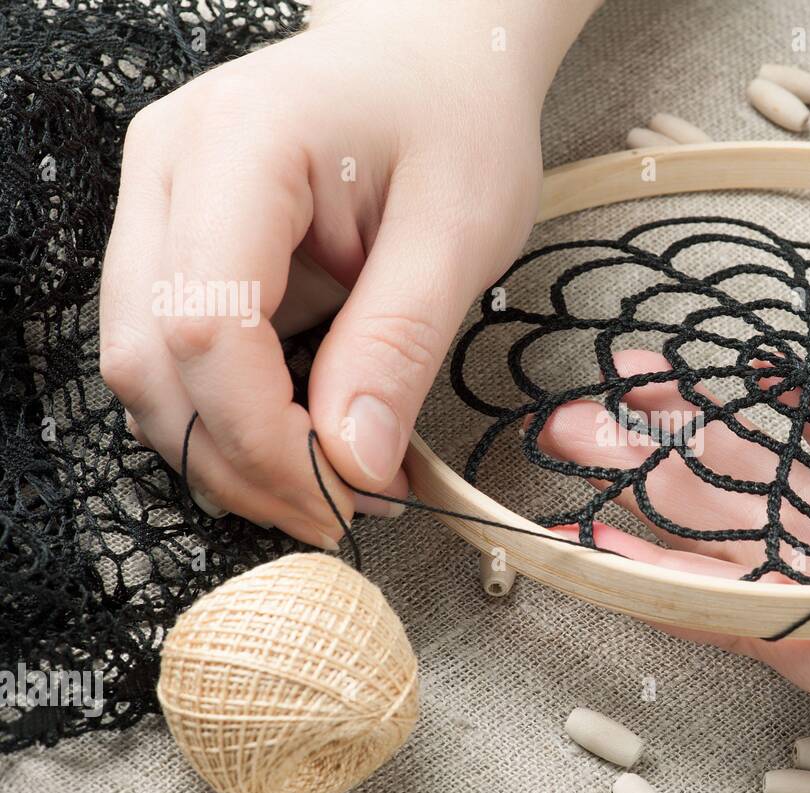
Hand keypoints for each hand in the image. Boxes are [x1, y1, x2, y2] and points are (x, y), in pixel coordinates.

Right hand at [99, 0, 597, 544]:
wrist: (432, 59)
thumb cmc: (455, 122)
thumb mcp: (458, 233)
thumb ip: (398, 347)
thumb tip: (354, 465)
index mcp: (238, 145)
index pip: (205, 325)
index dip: (264, 436)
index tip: (345, 493)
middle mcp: (165, 168)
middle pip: (151, 359)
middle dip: (240, 460)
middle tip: (339, 510)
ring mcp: (155, 201)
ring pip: (144, 368)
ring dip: (226, 449)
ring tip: (327, 483)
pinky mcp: (172, 237)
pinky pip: (170, 350)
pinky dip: (227, 414)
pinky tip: (298, 439)